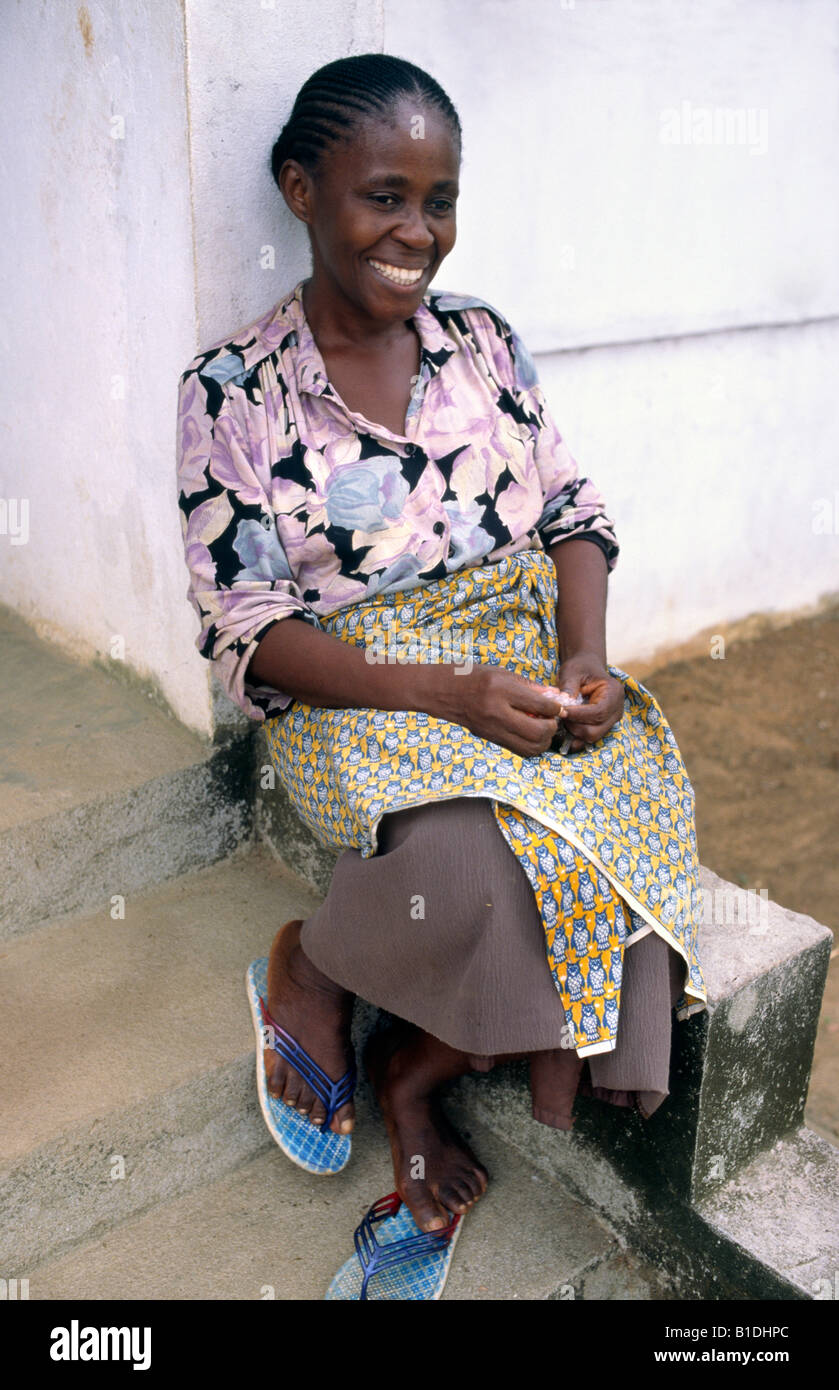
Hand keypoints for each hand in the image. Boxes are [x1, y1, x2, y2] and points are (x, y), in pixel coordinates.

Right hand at [432, 663, 568, 757]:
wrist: (443, 691)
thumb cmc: (473, 676)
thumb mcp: (503, 673)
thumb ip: (530, 687)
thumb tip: (555, 698)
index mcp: (502, 690)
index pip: (540, 706)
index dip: (557, 708)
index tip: (560, 707)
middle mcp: (498, 712)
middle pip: (538, 732)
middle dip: (552, 728)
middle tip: (552, 720)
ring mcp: (493, 729)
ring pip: (530, 747)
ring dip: (543, 740)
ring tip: (542, 728)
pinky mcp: (490, 738)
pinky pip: (518, 749)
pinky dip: (530, 745)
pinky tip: (530, 734)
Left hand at [554, 651, 624, 752]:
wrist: (586, 669)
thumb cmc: (579, 668)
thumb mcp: (572, 672)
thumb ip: (568, 687)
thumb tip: (563, 705)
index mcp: (614, 693)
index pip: (598, 712)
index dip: (578, 715)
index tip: (560, 712)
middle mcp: (616, 710)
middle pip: (596, 730)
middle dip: (574, 726)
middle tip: (560, 715)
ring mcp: (611, 721)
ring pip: (592, 737)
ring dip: (573, 732)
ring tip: (562, 719)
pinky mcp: (602, 727)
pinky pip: (588, 739)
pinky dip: (574, 737)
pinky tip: (565, 726)